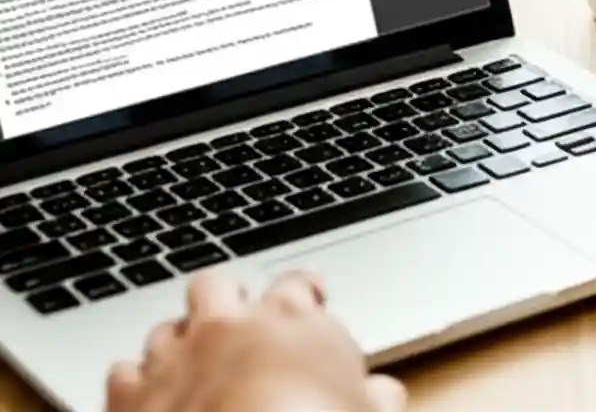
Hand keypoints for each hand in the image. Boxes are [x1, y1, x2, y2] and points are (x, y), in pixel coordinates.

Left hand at [106, 270, 405, 411]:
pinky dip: (135, 380)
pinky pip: (124, 370)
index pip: (298, 285)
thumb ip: (376, 397)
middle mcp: (232, 325)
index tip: (308, 300)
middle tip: (238, 320)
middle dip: (226, 299)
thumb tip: (384, 393)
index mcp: (296, 320)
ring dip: (178, 340)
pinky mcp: (132, 394)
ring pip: (167, 326)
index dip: (303, 293)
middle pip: (218, 285)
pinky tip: (147, 392)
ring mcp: (177, 356)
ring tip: (192, 360)